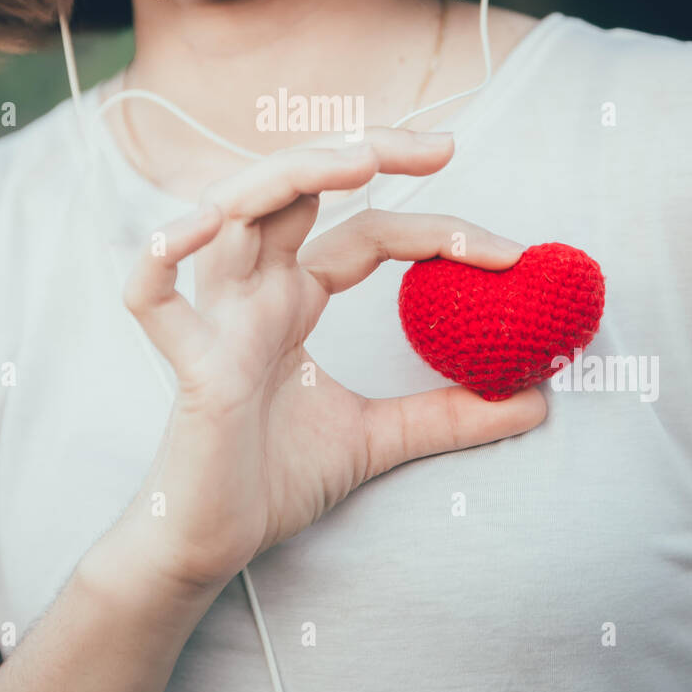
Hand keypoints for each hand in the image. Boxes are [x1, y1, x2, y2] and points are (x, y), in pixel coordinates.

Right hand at [116, 129, 546, 593]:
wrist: (212, 546)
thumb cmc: (274, 479)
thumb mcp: (381, 438)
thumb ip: (450, 414)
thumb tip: (538, 401)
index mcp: (292, 297)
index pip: (368, 232)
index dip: (436, 230)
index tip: (511, 252)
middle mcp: (253, 292)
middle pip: (296, 190)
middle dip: (363, 151)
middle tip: (445, 144)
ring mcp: (218, 321)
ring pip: (232, 217)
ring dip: (288, 177)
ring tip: (358, 159)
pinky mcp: (190, 368)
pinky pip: (154, 303)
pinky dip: (160, 260)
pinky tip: (192, 230)